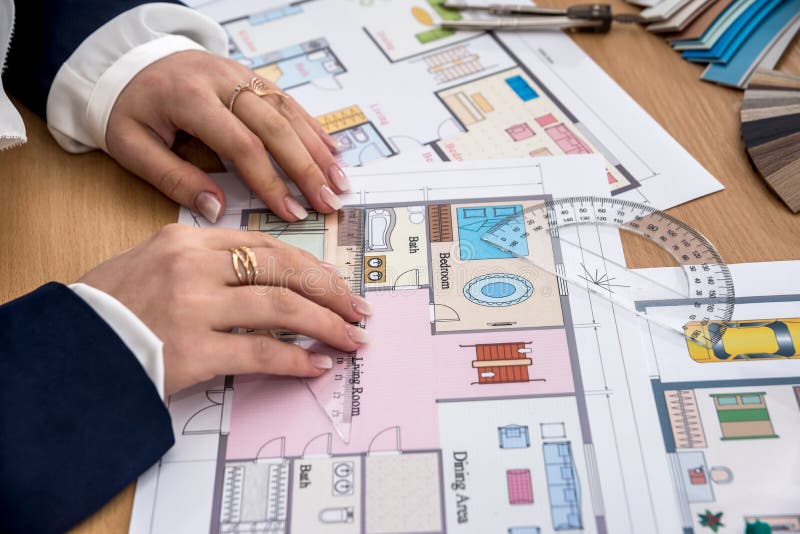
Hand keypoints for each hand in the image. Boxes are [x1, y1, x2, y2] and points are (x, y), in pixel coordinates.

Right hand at [79, 224, 370, 395]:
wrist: (72, 345)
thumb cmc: (113, 304)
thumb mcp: (155, 259)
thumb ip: (207, 258)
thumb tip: (265, 272)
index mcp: (188, 239)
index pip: (267, 246)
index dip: (310, 266)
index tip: (335, 282)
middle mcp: (195, 265)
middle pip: (283, 271)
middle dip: (330, 292)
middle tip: (358, 308)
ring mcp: (194, 308)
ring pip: (281, 309)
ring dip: (325, 325)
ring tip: (352, 338)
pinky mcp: (193, 352)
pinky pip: (260, 353)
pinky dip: (295, 360)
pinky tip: (317, 365)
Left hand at [106, 50, 349, 222]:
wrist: (126, 60)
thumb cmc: (128, 108)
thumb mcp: (132, 146)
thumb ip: (173, 178)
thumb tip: (216, 209)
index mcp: (190, 98)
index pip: (241, 145)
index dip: (270, 181)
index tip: (291, 213)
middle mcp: (222, 81)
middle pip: (275, 127)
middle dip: (306, 167)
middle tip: (328, 201)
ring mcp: (241, 74)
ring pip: (288, 112)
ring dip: (318, 149)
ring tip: (339, 182)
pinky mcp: (251, 76)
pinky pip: (288, 101)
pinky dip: (313, 126)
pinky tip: (332, 150)